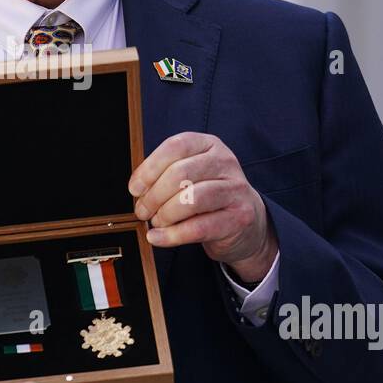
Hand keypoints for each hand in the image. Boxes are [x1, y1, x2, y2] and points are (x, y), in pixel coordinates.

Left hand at [127, 131, 278, 283]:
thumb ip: (165, 175)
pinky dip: (173, 235)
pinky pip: (199, 227)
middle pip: (180, 174)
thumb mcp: (191, 175)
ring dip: (164, 214)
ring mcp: (235, 189)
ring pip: (191, 199)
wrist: (247, 223)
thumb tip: (137, 189)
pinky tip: (159, 237)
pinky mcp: (239, 217)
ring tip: (156, 222)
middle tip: (142, 211)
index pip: (175, 147)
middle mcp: (225, 162)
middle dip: (153, 196)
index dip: (149, 168)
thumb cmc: (210, 196)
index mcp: (209, 145)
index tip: (135, 188)